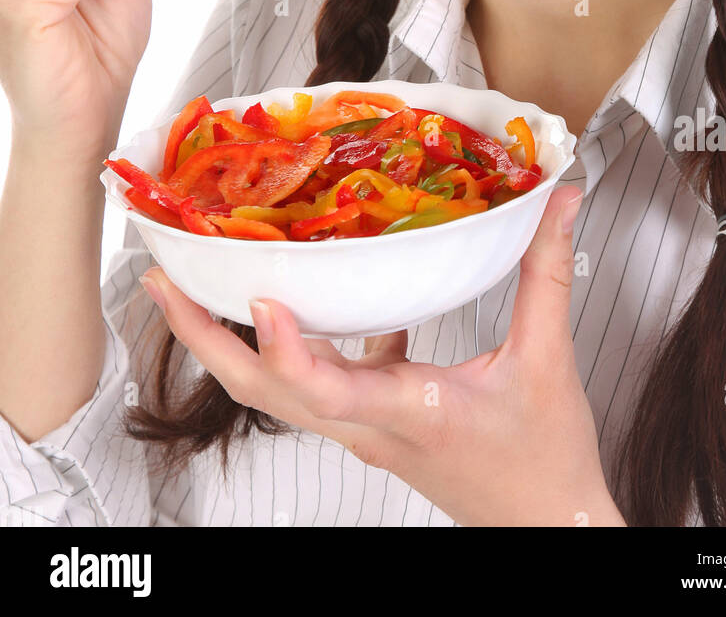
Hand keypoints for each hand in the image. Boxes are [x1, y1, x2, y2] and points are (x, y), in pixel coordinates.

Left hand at [140, 185, 626, 526]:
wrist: (548, 529)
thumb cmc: (544, 462)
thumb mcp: (548, 359)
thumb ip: (547, 272)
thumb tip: (554, 203)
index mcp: (411, 410)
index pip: (328, 391)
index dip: (286, 349)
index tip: (260, 300)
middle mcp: (370, 426)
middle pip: (266, 393)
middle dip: (205, 339)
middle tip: (165, 280)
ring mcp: (364, 431)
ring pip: (277, 392)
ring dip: (229, 343)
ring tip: (196, 288)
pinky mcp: (374, 426)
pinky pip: (317, 385)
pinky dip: (297, 345)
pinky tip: (314, 302)